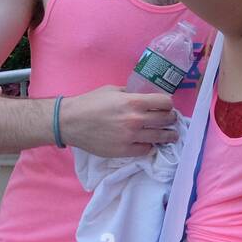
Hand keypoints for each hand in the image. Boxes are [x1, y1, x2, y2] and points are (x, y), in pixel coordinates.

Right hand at [60, 86, 178, 158]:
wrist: (70, 122)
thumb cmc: (90, 103)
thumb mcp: (113, 90)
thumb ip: (132, 93)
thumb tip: (146, 96)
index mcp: (134, 101)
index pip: (165, 102)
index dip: (168, 103)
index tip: (167, 106)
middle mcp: (135, 119)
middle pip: (167, 119)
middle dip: (171, 118)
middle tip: (171, 119)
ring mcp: (131, 137)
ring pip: (161, 137)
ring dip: (168, 135)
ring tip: (170, 135)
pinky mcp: (124, 151)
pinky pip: (146, 150)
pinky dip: (149, 145)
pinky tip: (149, 142)